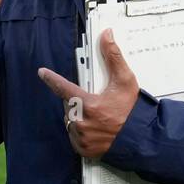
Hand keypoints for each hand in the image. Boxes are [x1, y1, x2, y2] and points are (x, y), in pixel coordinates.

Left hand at [37, 28, 140, 158]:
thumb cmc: (132, 110)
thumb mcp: (125, 81)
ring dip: (79, 116)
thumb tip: (106, 35)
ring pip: (70, 120)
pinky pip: (73, 136)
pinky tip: (95, 128)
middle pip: (69, 105)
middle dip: (78, 101)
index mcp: (89, 105)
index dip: (52, 79)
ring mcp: (81, 137)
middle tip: (95, 102)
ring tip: (98, 117)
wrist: (141, 138)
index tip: (42, 72)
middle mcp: (82, 122)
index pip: (63, 88)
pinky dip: (80, 131)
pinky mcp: (83, 148)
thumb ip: (113, 57)